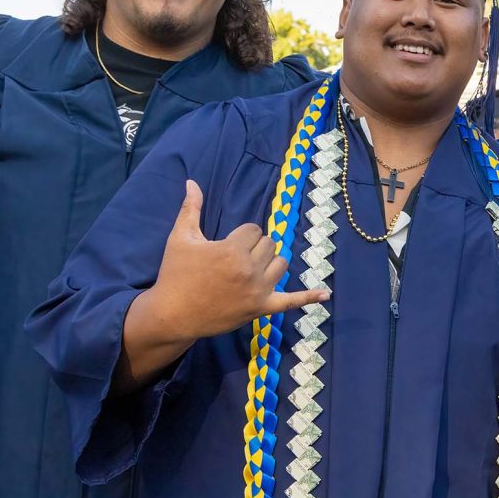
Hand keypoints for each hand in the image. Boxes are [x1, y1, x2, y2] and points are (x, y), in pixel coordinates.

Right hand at [143, 180, 328, 340]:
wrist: (172, 315)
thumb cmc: (175, 275)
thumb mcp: (180, 238)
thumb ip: (190, 209)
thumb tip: (192, 182)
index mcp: (233, 250)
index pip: (254, 230)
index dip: (240, 235)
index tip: (225, 246)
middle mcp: (250, 270)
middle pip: (269, 245)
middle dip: (254, 247)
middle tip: (234, 258)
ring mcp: (258, 291)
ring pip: (280, 264)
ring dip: (270, 262)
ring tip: (251, 268)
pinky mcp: (261, 309)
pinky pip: (291, 302)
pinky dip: (309, 297)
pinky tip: (326, 295)